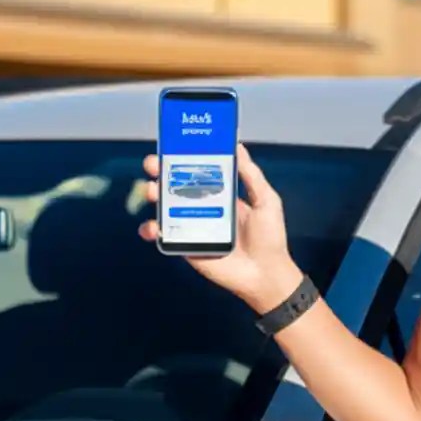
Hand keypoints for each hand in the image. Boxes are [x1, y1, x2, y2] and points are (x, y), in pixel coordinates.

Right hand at [140, 143, 303, 312]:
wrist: (265, 274)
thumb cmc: (269, 237)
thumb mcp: (265, 201)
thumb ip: (251, 176)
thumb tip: (238, 146)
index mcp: (221, 194)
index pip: (197, 171)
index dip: (182, 159)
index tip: (170, 146)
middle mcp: (203, 207)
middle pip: (175, 185)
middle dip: (160, 172)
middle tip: (153, 165)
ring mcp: (192, 226)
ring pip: (164, 207)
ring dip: (152, 195)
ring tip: (152, 191)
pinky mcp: (185, 246)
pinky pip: (162, 235)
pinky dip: (150, 229)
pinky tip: (153, 226)